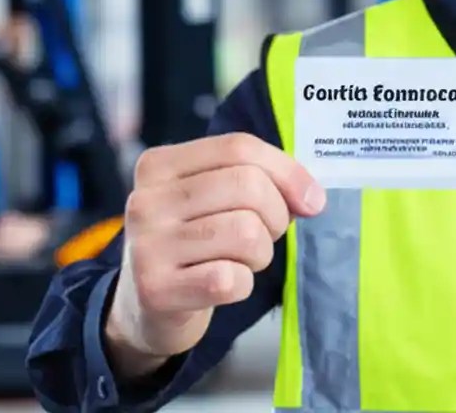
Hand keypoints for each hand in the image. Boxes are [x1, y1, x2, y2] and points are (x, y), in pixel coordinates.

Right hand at [103, 133, 325, 379]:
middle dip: (276, 216)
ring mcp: (148, 246)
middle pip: (247, 186)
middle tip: (264, 236)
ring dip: (260, 253)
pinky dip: (243, 284)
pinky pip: (232, 279)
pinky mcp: (157, 289)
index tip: (310, 200)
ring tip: (240, 260)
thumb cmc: (191, 244)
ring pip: (246, 232)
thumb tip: (310, 197)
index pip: (238, 148)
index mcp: (159, 165)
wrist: (145, 307)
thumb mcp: (211, 199)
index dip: (287, 172)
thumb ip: (258, 182)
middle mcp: (145, 200)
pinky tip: (223, 285)